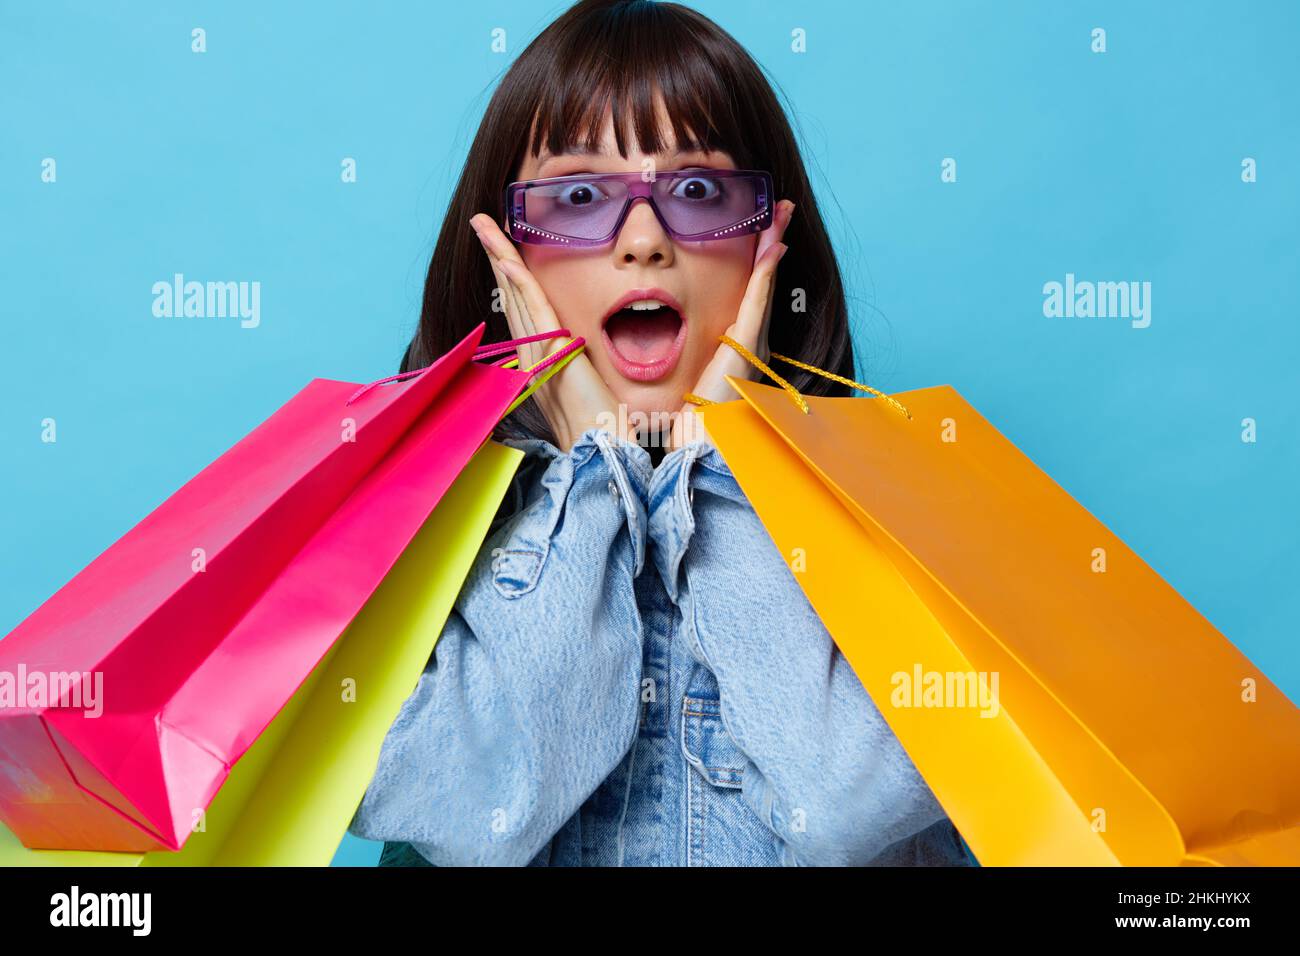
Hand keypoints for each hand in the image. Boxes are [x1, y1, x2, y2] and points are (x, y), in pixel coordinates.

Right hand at [470, 213, 630, 452]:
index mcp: (539, 359)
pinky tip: (509, 258)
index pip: (522, 308)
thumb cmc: (601, 425)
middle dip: (497, 256)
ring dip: (500, 256)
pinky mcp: (552, 353)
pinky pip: (533, 308)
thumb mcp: (589, 384)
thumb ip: (580, 363)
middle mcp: (531, 353)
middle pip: (511, 294)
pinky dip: (519, 280)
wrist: (600, 448)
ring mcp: (538, 353)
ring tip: (485, 227)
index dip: (510, 275)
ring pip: (515, 294)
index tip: (503, 250)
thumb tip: (581, 349)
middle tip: (483, 226)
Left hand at [666, 199, 795, 451]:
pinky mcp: (748, 346)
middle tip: (781, 209)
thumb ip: (672, 349)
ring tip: (781, 215)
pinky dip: (766, 274)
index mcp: (734, 345)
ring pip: (764, 285)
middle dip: (771, 243)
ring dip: (773, 247)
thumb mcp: (677, 372)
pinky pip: (758, 302)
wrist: (695, 438)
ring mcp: (752, 342)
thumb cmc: (684, 414)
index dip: (756, 259)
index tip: (762, 228)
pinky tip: (773, 248)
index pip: (748, 292)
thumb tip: (656, 332)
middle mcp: (749, 340)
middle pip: (761, 282)